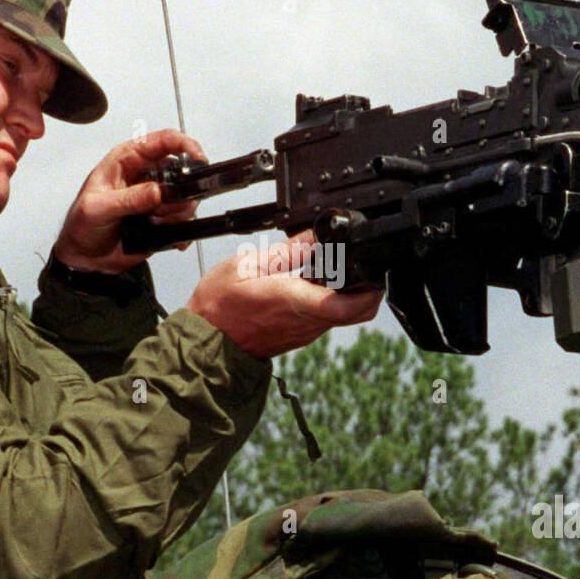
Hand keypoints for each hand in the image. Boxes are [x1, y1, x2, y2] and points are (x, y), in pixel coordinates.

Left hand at [53, 129, 205, 273]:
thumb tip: (156, 191)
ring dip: (176, 212)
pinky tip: (165, 234)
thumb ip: (127, 199)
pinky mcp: (163, 217)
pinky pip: (184, 220)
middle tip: (160, 208)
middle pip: (182, 170)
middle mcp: (145, 175)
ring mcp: (156, 197)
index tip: (197, 159)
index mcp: (127, 160)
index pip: (162, 140)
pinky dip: (181, 228)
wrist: (86, 256)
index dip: (184, 144)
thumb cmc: (82, 226)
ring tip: (153, 222)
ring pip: (186, 197)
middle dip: (180, 190)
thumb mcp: (98, 208)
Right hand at [186, 232, 384, 358]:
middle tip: (359, 264)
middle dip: (367, 289)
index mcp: (295, 302)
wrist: (205, 342)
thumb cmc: (219, 305)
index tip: (374, 270)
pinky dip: (330, 302)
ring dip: (348, 295)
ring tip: (332, 270)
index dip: (370, 289)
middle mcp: (306, 323)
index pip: (348, 305)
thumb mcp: (247, 265)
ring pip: (344, 316)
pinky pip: (325, 319)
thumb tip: (315, 236)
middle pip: (357, 312)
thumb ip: (287, 251)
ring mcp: (304, 333)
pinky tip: (313, 285)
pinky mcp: (299, 337)